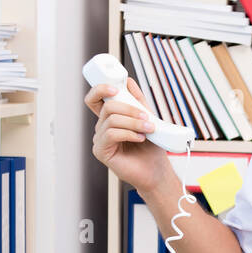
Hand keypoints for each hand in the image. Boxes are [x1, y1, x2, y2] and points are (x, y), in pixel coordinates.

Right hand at [87, 77, 173, 194]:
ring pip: (112, 120)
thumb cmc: (151, 147)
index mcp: (110, 118)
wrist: (156, 171)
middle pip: (107, 106)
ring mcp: (100, 139)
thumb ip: (137, 101)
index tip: (116, 88)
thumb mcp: (147, 118)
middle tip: (146, 116)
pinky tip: (140, 138)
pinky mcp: (101, 151)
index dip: (100, 89)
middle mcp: (102, 127)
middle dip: (129, 108)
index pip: (95, 98)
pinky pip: (111, 134)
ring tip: (148, 129)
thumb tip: (128, 81)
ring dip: (133, 122)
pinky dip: (128, 133)